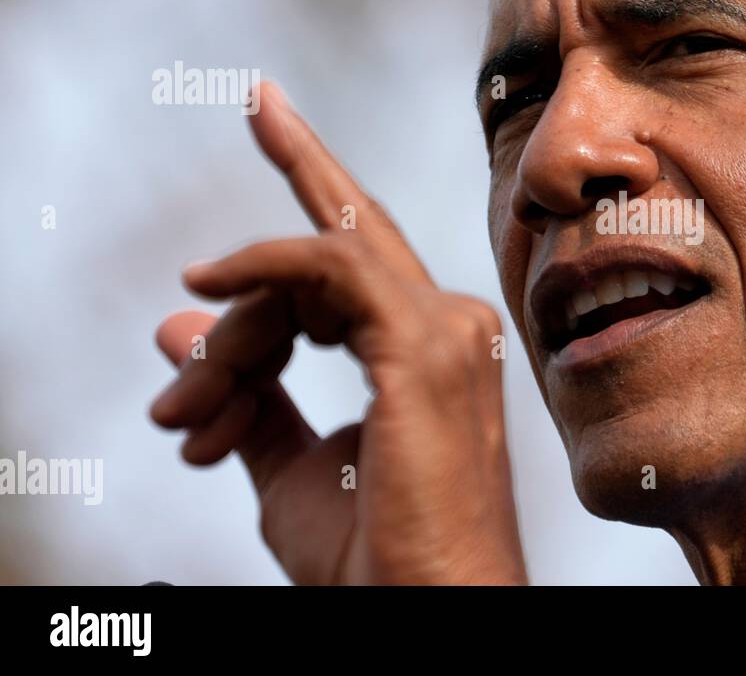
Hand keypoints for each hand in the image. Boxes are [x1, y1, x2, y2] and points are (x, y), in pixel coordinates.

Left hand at [150, 81, 525, 583]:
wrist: (416, 607)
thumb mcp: (287, 466)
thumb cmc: (371, 556)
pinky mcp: (421, 347)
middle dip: (262, 256)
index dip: (258, 300)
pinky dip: (261, 268)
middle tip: (179, 397)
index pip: (343, 276)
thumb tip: (178, 326)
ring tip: (187, 415)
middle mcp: (449, 328)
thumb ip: (244, 394)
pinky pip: (329, 267)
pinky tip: (208, 283)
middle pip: (330, 258)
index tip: (189, 383)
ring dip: (232, 336)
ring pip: (314, 269)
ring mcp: (444, 332)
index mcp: (432, 351)